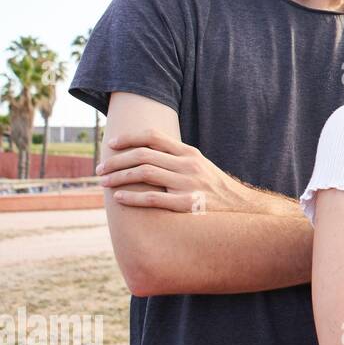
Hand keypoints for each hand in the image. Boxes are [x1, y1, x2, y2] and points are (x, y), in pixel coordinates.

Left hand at [98, 129, 263, 213]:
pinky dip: (133, 197)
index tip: (111, 145)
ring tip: (104, 183)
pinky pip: (154, 199)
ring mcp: (189, 184)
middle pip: (143, 154)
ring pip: (145, 173)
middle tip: (100, 168)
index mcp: (189, 153)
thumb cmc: (214, 188)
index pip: (153, 136)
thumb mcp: (199, 165)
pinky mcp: (189, 204)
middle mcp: (188, 165)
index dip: (128, 138)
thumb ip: (175, 157)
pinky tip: (119, 198)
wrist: (242, 208)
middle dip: (116, 160)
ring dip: (119, 177)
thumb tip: (145, 151)